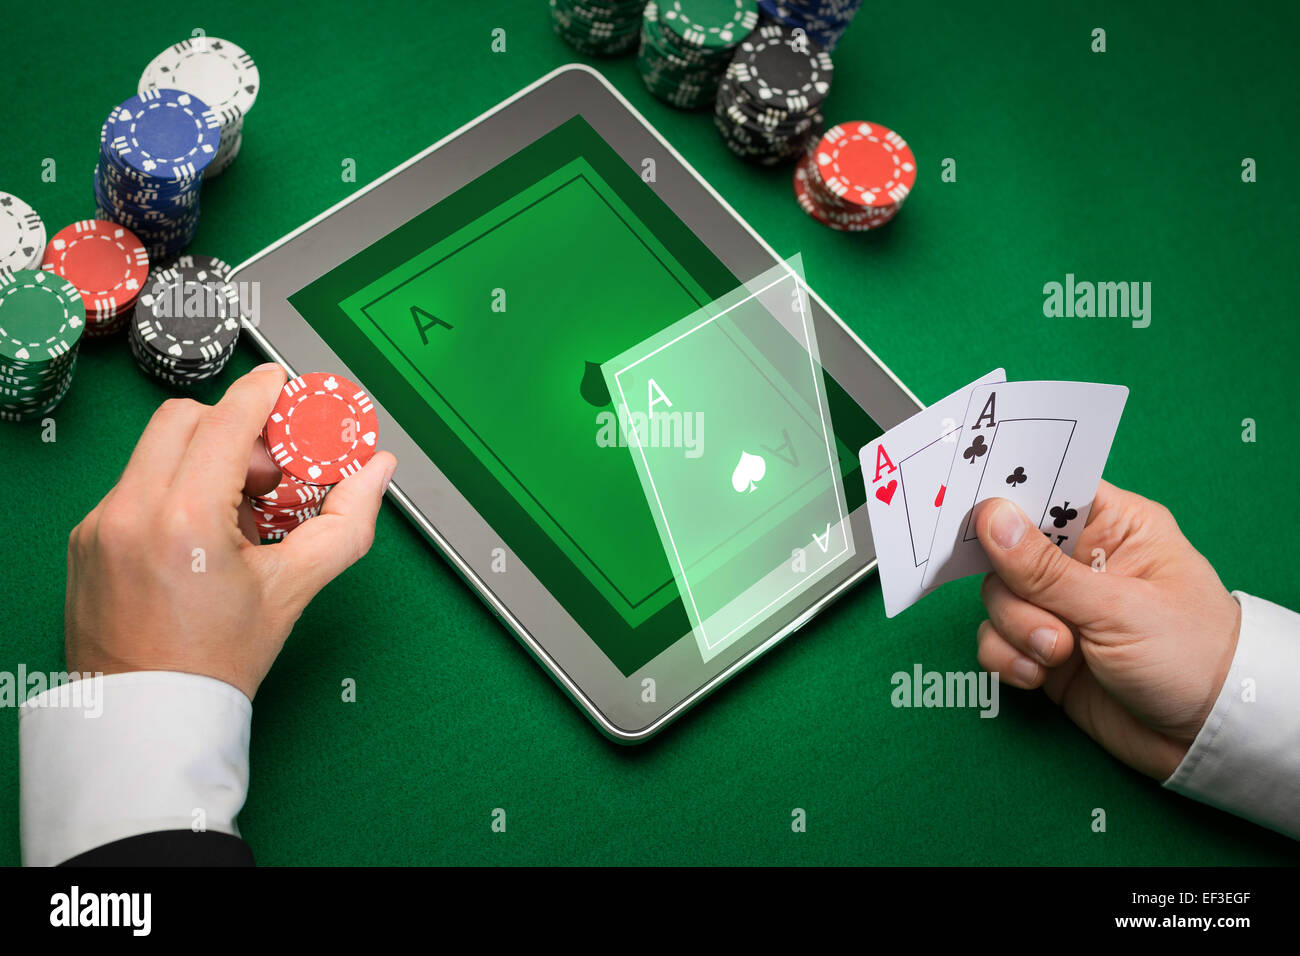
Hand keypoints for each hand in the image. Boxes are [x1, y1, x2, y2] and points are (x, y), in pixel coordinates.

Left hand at [65, 364, 397, 698]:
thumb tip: (376, 471)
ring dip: (203, 458)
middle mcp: (130, 512)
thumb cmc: (216, 663)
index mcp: (184, 520)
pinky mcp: (86, 539)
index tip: (284, 387)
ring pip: (156, 450)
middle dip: (234, 429)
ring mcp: (100, 524)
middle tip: (269, 473)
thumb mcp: (294, 588)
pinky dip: (174, 490)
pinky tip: (203, 538)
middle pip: (185, 419)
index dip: (261, 393)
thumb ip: (346, 520)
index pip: (226, 421)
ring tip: (237, 514)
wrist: (149, 719)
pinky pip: (135, 485)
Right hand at [973, 480, 1240, 779]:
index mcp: (1114, 528)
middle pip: (1009, 551)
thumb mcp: (1119, 608)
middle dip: (1017, 591)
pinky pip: (996, 640)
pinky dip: (1007, 658)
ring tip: (1056, 656)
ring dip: (1017, 630)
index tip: (979, 516)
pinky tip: (1038, 676)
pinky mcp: (1043, 651)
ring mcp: (1060, 608)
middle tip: (1052, 622)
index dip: (1011, 501)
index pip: (1050, 492)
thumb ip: (1046, 569)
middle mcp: (1082, 563)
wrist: (1206, 738)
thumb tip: (990, 516)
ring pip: (998, 599)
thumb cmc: (1190, 655)